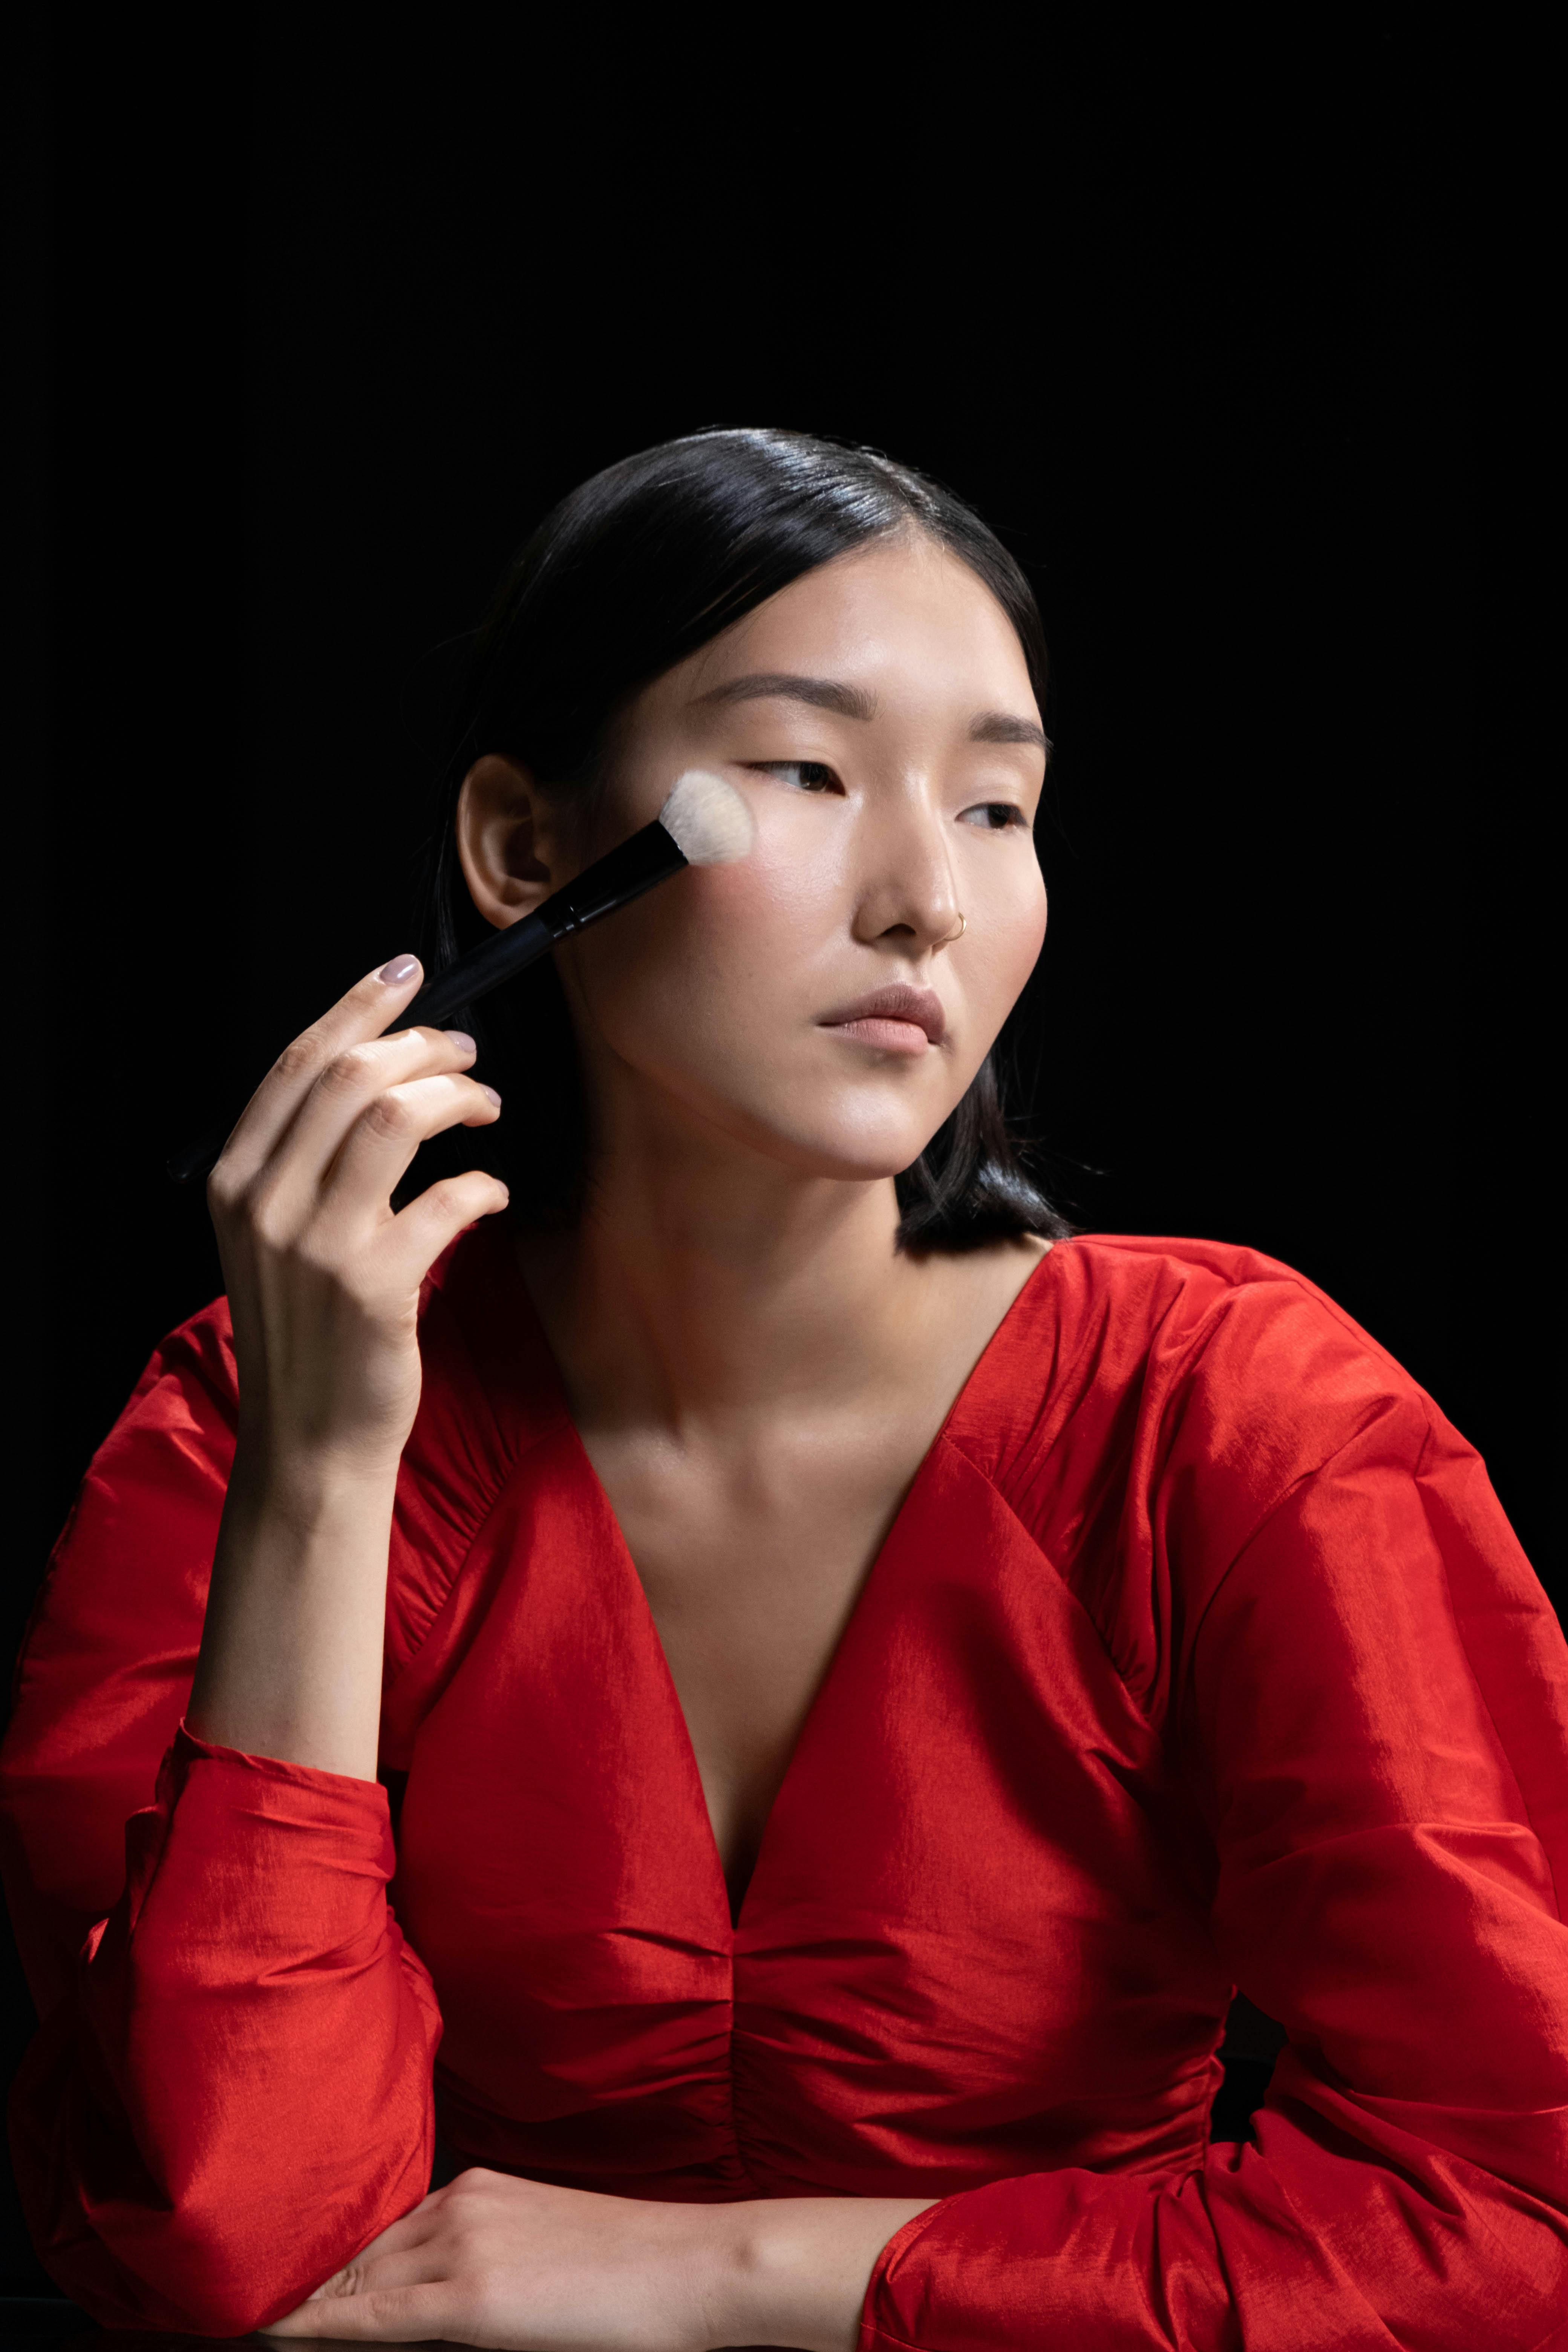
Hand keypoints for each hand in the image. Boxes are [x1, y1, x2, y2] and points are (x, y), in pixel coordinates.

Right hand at [207, 956, 507, 1477]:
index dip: (358, 1006)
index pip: (298, 1063)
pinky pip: (448, 1199)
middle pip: (352, 1075)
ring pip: (399, 1118)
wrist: (309, 1440)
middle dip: (423, 1046)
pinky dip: (484, 1185)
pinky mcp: (374, 1285)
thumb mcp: (275, 1237)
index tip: (406, 974)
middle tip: (467, 1055)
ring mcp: (317, 1244)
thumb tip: (374, 1073)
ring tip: (487, 1106)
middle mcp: (266, 1203)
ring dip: (458, 1097)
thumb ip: (304, 1162)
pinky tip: (493, 1192)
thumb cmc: (308, 1331)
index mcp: (236, 1181)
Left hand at [261, 2168, 733, 2350]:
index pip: (375, 2234)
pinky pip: (372, 2319)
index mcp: (478, 2188)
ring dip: (301, 2309)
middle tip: (236, 2308)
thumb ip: (484, 2254)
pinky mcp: (475, 2300)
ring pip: (355, 2285)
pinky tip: (270, 2334)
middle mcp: (461, 2204)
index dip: (317, 2265)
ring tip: (245, 2323)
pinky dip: (313, 2327)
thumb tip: (432, 2289)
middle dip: (299, 2288)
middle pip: (355, 2258)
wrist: (698, 2267)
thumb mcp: (545, 2243)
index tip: (271, 2283)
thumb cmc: (636, 2267)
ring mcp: (465, 2247)